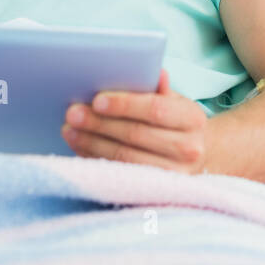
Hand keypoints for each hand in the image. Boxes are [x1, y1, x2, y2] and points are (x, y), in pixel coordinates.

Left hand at [61, 69, 206, 173]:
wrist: (194, 156)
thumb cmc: (176, 123)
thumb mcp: (174, 102)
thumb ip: (160, 89)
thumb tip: (155, 72)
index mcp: (193, 120)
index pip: (155, 109)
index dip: (124, 104)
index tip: (96, 100)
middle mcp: (188, 149)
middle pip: (136, 135)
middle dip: (99, 123)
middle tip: (73, 113)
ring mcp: (173, 174)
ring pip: (124, 157)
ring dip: (91, 142)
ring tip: (69, 129)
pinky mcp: (155, 192)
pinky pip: (119, 174)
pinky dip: (95, 159)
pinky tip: (79, 146)